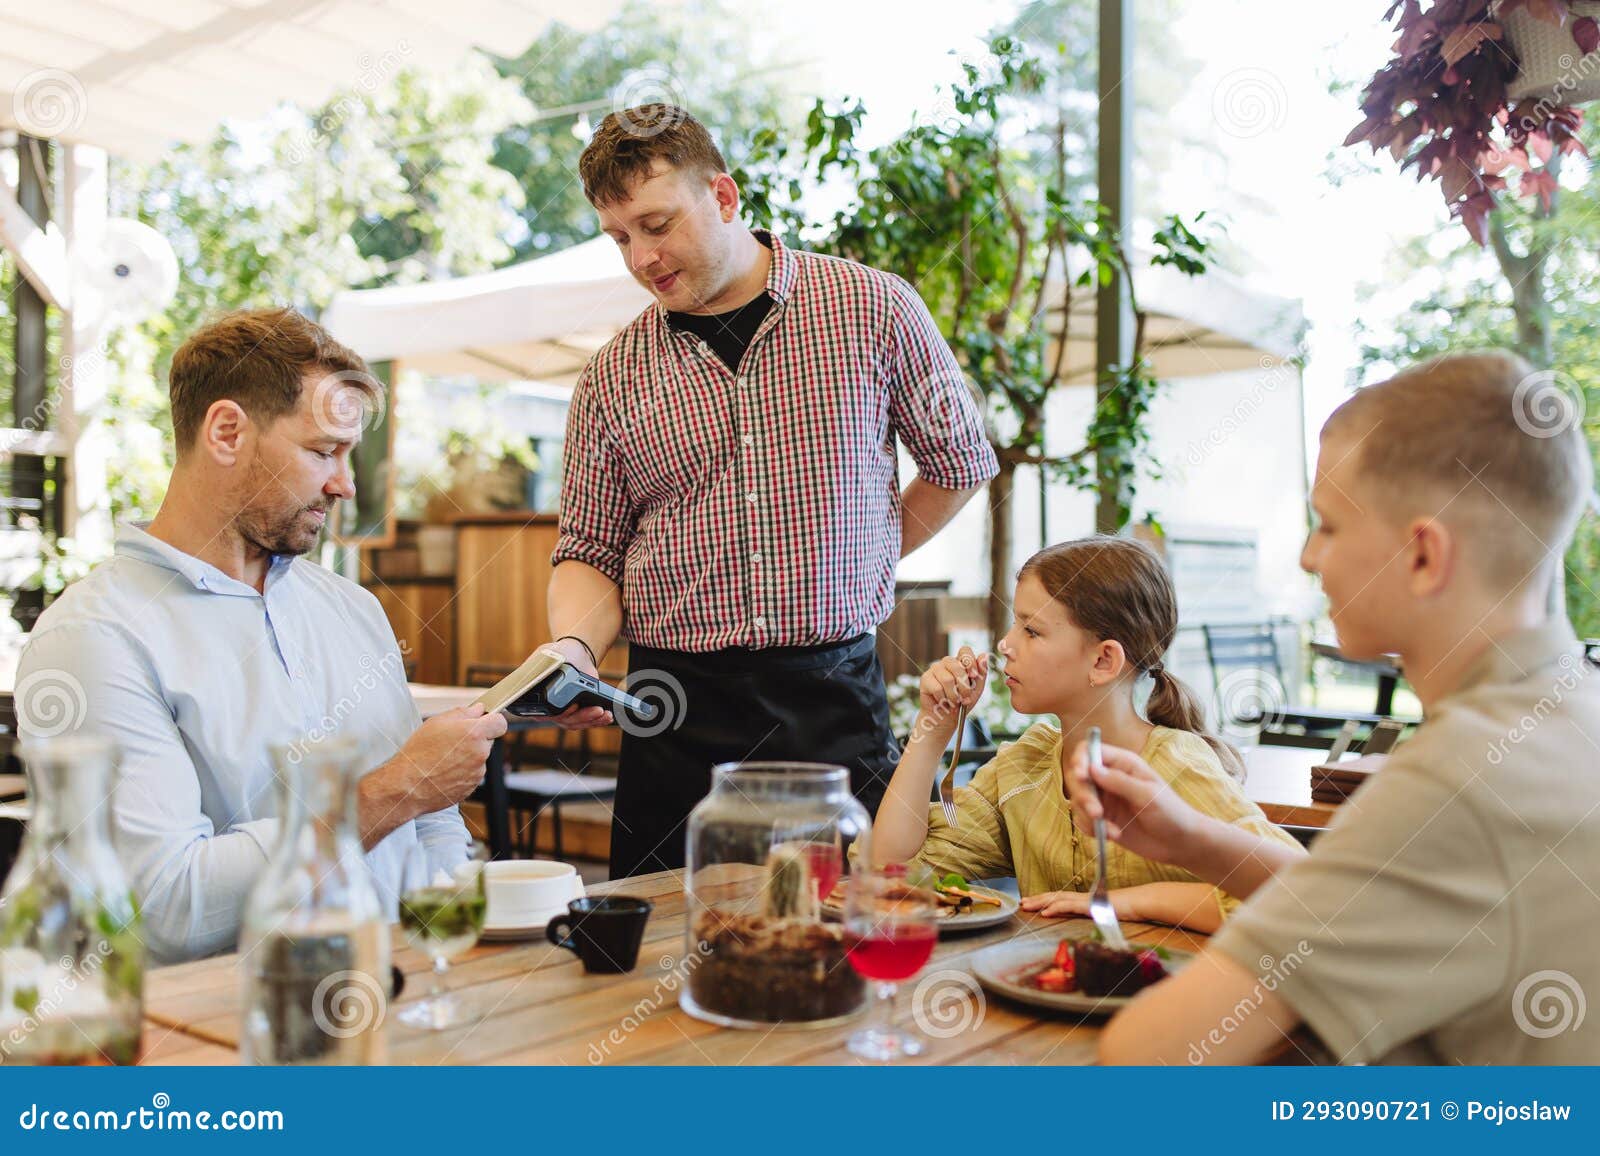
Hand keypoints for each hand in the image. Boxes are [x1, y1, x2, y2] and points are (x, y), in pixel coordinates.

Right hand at [396, 704, 507, 811]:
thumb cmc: (418, 753)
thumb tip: (478, 709)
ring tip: (444, 758)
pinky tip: (445, 770)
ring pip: (479, 758)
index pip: (500, 722)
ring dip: (468, 756)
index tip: (484, 721)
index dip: (492, 720)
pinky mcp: (472, 786)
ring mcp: (478, 772)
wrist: (407, 785)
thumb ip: (462, 713)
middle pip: (488, 740)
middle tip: (453, 741)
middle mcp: (480, 753)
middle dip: (476, 738)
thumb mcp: (436, 723)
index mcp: (474, 733)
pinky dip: (463, 771)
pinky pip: (472, 774)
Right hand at [542, 637, 613, 730]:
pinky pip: (585, 722)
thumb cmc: (561, 654)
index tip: (574, 706)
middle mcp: (547, 709)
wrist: (576, 656)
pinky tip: (607, 717)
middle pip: (564, 720)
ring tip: (606, 714)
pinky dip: (597, 721)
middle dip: (583, 717)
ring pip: (576, 723)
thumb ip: (546, 663)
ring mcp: (562, 714)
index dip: (561, 712)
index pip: (546, 711)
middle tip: (598, 710)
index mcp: (535, 696)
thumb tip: (545, 670)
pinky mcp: (576, 714)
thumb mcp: (551, 654)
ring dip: (593, 720)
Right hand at [917, 646, 988, 723]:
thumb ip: (981, 673)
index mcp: (960, 662)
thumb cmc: (962, 701)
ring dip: (953, 696)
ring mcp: (935, 669)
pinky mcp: (925, 678)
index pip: (965, 650)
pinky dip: (943, 699)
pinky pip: (936, 688)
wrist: (946, 717)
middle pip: (956, 666)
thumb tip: (984, 655)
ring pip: (947, 679)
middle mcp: (947, 662)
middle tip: (965, 699)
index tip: (973, 676)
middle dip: (964, 687)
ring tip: (954, 703)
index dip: (970, 662)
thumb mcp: (976, 689)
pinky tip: (943, 702)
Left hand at [1020, 887, 1147, 921]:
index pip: (1061, 898)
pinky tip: (1046, 912)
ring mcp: (1086, 900)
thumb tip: (1092, 921)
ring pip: (1058, 899)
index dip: (1045, 899)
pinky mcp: (1091, 905)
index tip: (1032, 903)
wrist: (1141, 902)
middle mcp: (1082, 897)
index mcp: (1085, 900)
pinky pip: (1070, 905)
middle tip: (1021, 903)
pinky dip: (1056, 908)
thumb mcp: (1108, 915)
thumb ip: (1097, 916)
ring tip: (1027, 906)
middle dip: (1037, 899)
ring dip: (1041, 902)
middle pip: (1055, 896)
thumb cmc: (1128, 909)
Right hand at [1064, 741, 1198, 866]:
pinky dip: (1093, 830)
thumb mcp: (1148, 795)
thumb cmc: (1171, 813)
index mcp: (1123, 764)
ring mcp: (1105, 799)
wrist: (1180, 843)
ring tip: (1113, 833)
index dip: (1080, 760)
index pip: (1090, 751)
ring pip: (1078, 801)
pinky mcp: (1103, 819)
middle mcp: (1110, 778)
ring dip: (1089, 817)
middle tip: (1098, 814)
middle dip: (1084, 796)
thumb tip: (1091, 769)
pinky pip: (1084, 821)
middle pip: (1078, 777)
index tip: (1081, 776)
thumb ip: (1120, 781)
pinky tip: (1113, 837)